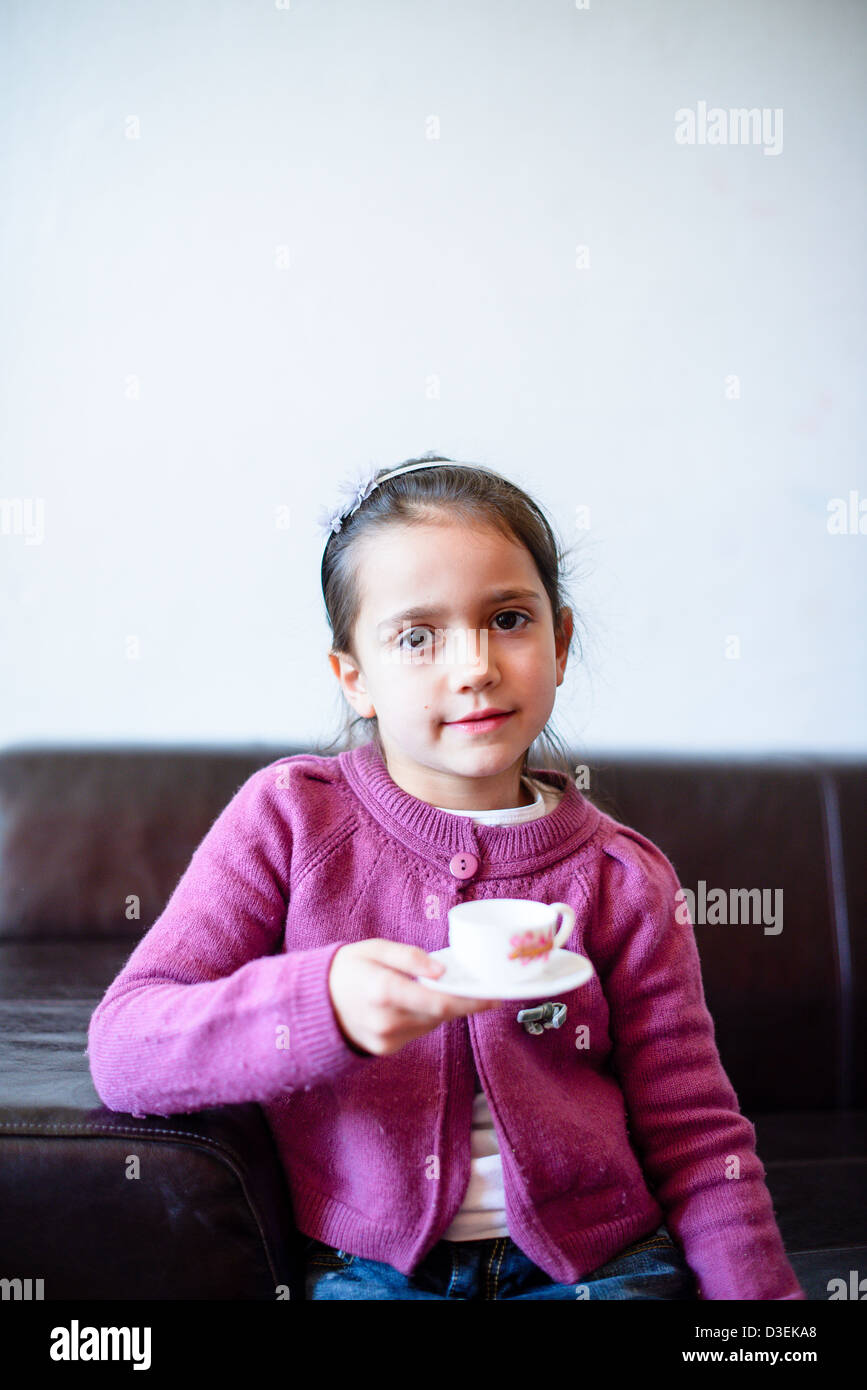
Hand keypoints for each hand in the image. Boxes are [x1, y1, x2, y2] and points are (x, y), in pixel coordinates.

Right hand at [328, 939, 500, 1056]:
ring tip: (439, 989)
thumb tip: (442, 971)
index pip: (439, 1002)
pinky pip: (417, 1032)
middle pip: (441, 1015)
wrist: (315, 1001)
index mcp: (383, 990)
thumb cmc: (348, 968)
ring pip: (431, 1024)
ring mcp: (385, 1039)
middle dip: (462, 1002)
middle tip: (480, 988)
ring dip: (442, 1008)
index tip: (495, 996)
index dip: (472, 1001)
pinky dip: (424, 1017)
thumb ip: (410, 957)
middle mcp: (386, 1020)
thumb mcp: (376, 948)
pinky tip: (415, 1002)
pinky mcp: (385, 1050)